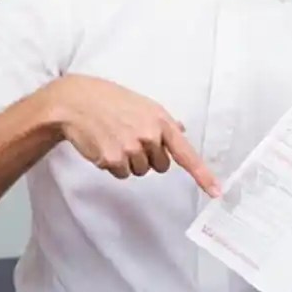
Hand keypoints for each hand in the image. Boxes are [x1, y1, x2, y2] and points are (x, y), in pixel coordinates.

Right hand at [50, 75, 220, 196]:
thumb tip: (181, 129)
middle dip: (148, 157)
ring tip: (114, 137)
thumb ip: (163, 120)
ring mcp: (131, 148)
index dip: (203, 175)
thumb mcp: (141, 103)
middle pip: (160, 166)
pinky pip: (121, 174)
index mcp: (160, 120)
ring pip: (140, 171)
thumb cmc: (108, 100)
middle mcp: (149, 135)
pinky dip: (112, 164)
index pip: (187, 153)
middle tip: (129, 137)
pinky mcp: (112, 159)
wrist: (75, 102)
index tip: (217, 192)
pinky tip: (104, 144)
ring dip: (128, 161)